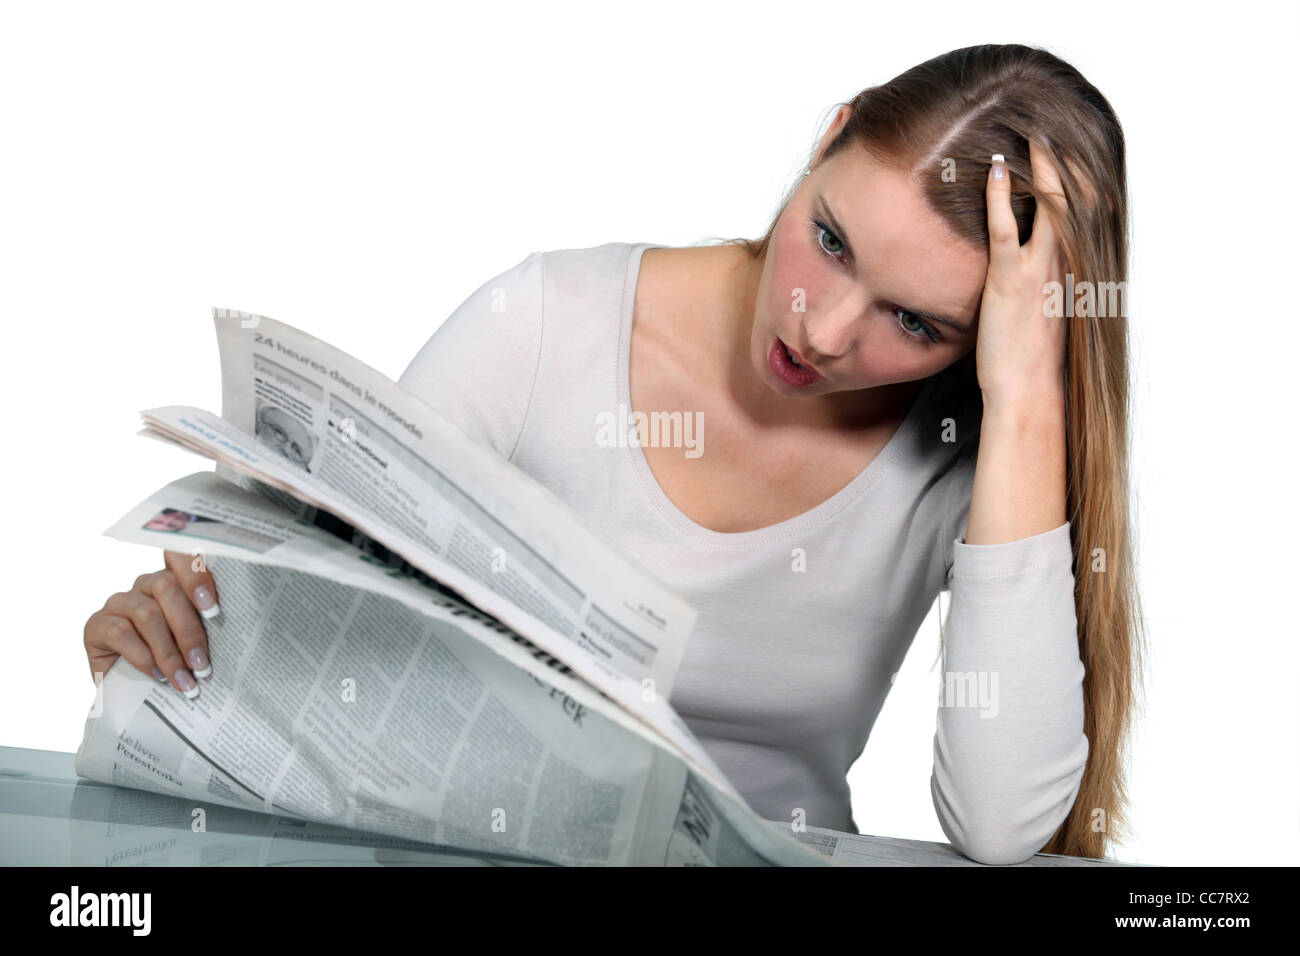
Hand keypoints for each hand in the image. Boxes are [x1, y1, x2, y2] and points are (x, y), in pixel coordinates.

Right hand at [83, 551, 218, 697]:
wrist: (133, 692)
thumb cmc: (175, 662)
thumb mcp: (196, 642)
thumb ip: (209, 626)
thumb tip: (241, 627)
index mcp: (175, 580)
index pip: (180, 556)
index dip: (195, 573)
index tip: (213, 607)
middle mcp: (145, 584)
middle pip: (167, 588)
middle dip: (189, 629)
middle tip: (203, 664)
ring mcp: (119, 602)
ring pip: (147, 614)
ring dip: (169, 652)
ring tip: (185, 680)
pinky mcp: (96, 624)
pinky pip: (122, 633)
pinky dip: (144, 658)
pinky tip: (158, 676)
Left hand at [975, 137, 1068, 406]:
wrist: (1028, 391)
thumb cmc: (1032, 361)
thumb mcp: (1049, 317)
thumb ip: (1049, 288)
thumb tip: (1039, 274)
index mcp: (1077, 272)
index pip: (1088, 214)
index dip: (1083, 181)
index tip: (1073, 154)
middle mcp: (1066, 265)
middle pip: (1078, 199)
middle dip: (1068, 162)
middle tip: (1055, 130)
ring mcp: (1039, 270)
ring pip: (1048, 205)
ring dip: (1041, 167)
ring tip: (1032, 134)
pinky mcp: (1010, 280)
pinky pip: (1007, 229)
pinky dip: (1002, 197)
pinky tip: (998, 170)